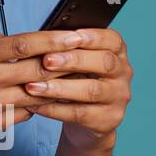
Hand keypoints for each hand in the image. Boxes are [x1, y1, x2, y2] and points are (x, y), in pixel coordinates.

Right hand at [0, 27, 88, 155]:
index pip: (24, 43)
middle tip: (83, 57)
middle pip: (38, 69)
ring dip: (54, 87)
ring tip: (69, 80)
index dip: (54, 38)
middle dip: (64, 62)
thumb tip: (6, 36)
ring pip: (35, 94)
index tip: (75, 34)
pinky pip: (23, 115)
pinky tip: (37, 100)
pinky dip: (33, 106)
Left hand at [23, 27, 131, 151]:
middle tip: (46, 61)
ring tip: (33, 86)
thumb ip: (65, 47)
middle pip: (104, 63)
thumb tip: (40, 39)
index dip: (93, 37)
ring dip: (59, 88)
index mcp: (116, 51)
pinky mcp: (108, 119)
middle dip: (73, 60)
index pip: (112, 40)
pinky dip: (54, 109)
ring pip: (91, 91)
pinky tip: (34, 105)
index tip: (72, 35)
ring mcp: (118, 97)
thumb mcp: (73, 59)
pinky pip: (79, 114)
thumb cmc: (74, 76)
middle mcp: (122, 73)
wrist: (82, 115)